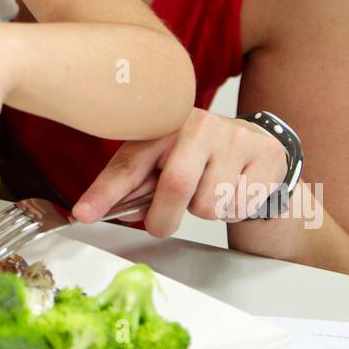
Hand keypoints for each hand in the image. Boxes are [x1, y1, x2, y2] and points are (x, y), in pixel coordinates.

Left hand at [70, 108, 289, 238]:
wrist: (255, 145)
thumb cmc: (200, 156)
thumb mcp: (164, 161)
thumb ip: (139, 186)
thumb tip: (115, 211)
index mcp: (162, 126)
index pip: (129, 163)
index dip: (104, 192)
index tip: (83, 214)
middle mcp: (197, 125)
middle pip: (174, 185)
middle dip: (163, 219)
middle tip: (162, 224)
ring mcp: (233, 137)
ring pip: (209, 203)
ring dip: (204, 211)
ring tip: (211, 190)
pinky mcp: (264, 155)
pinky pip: (239, 205)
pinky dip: (233, 209)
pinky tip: (236, 188)